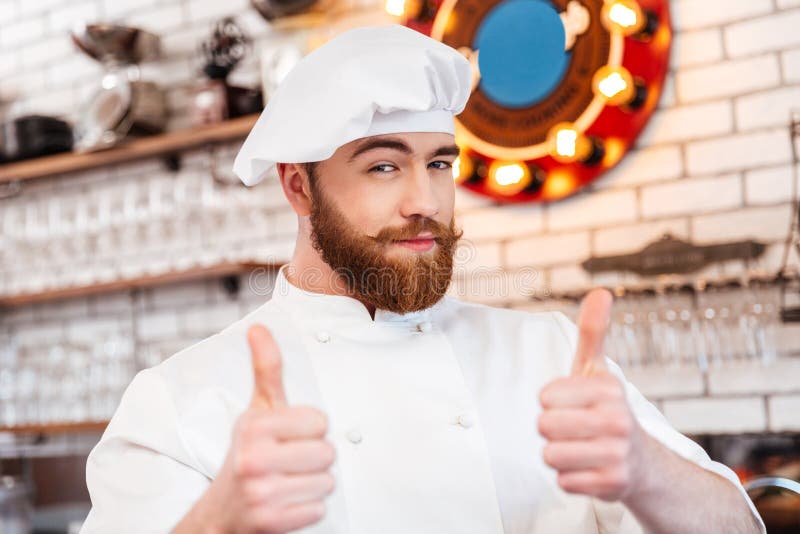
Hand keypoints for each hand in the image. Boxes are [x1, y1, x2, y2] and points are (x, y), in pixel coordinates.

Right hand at [211, 325, 335, 532]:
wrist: (221, 511)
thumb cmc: (248, 453)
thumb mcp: (257, 411)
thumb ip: (266, 369)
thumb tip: (259, 327)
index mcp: (253, 425)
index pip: (321, 421)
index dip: (310, 430)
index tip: (289, 437)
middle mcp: (253, 458)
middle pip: (327, 452)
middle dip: (314, 459)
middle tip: (290, 462)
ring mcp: (260, 493)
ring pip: (326, 482)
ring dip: (312, 485)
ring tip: (288, 482)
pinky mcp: (270, 522)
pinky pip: (318, 510)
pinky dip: (307, 509)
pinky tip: (286, 502)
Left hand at [538, 289, 644, 500]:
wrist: (641, 462)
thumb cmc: (605, 409)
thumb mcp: (597, 369)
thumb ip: (592, 332)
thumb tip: (600, 292)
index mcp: (609, 388)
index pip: (545, 398)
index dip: (551, 403)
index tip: (572, 404)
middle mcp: (618, 420)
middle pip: (544, 427)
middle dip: (552, 430)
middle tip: (574, 430)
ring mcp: (618, 454)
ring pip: (551, 456)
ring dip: (559, 455)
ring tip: (580, 449)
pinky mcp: (613, 485)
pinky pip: (563, 481)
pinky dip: (570, 478)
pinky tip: (588, 470)